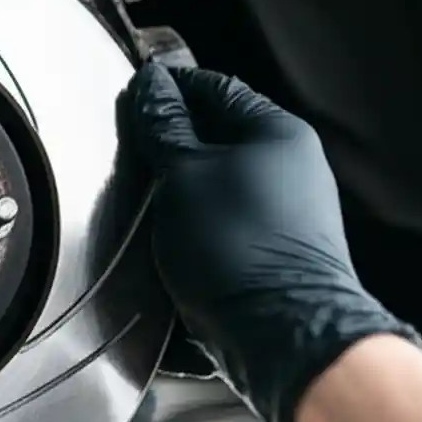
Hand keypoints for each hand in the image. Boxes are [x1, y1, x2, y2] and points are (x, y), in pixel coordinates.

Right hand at [130, 62, 420, 421]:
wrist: (283, 334)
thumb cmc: (236, 247)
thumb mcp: (184, 176)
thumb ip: (164, 128)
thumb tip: (152, 86)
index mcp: (277, 132)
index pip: (215, 87)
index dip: (170, 86)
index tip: (133, 92)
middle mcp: (292, 164)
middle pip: (220, 133)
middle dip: (173, 137)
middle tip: (129, 146)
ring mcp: (290, 208)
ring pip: (223, 176)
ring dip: (183, 180)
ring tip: (144, 192)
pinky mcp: (280, 246)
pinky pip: (230, 213)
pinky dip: (199, 212)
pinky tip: (172, 229)